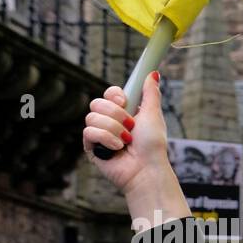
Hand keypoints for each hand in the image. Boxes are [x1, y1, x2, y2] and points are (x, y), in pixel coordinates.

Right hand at [82, 73, 189, 227]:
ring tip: (126, 142)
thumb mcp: (153, 115)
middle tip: (130, 125)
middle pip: (97, 103)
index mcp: (124, 112)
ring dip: (113, 129)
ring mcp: (99, 134)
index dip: (113, 94)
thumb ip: (150, 94)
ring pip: (91, 117)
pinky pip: (89, 132)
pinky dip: (106, 139)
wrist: (147, 170)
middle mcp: (110, 121)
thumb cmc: (153, 146)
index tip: (123, 100)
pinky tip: (117, 149)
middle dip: (115, 114)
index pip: (109, 94)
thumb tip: (153, 73)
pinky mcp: (91, 147)